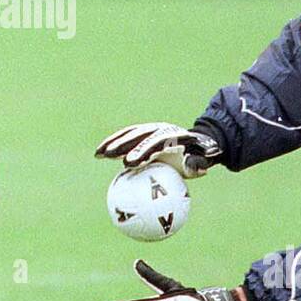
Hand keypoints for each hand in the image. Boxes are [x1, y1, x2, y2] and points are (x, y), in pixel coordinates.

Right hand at [95, 121, 221, 177]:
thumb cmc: (196, 157)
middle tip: (109, 155)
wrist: (192, 142)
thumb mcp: (200, 161)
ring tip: (98, 154)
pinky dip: (112, 142)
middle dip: (123, 144)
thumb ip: (197, 164)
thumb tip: (201, 171)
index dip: (141, 151)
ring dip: (113, 142)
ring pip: (129, 134)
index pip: (155, 142)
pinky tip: (98, 153)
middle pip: (138, 136)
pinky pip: (125, 136)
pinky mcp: (141, 132)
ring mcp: (149, 129)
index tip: (129, 163)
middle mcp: (158, 130)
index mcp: (172, 136)